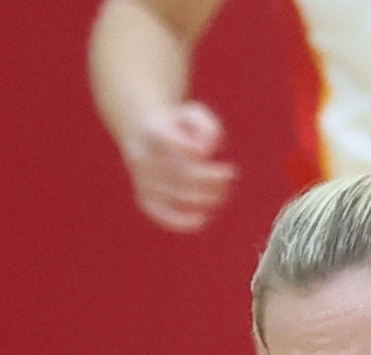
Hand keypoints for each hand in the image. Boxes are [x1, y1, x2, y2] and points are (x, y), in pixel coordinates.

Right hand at [124, 102, 235, 231]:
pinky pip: (163, 216)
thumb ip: (207, 127)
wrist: (148, 139)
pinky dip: (184, 221)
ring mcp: (141, 180)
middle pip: (181, 173)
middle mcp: (142, 155)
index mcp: (152, 130)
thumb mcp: (195, 115)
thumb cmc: (180, 129)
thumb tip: (204, 152)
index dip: (193, 149)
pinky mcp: (145, 200)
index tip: (209, 151)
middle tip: (229, 174)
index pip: (170, 141)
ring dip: (208, 196)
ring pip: (179, 195)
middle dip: (211, 178)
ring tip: (222, 189)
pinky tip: (203, 218)